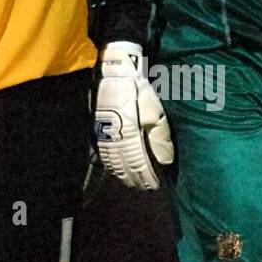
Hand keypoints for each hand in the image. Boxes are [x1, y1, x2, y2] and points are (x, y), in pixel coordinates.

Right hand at [93, 43, 173, 189]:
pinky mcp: (96, 131)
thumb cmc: (138, 90)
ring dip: (123, 176)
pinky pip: (102, 155)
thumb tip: (165, 161)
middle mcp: (112, 139)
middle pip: (124, 168)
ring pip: (111, 164)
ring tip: (133, 183)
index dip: (146, 178)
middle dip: (135, 180)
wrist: (115, 72)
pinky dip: (111, 167)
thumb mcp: (156, 111)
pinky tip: (117, 171)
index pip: (138, 165)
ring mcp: (101, 136)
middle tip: (146, 188)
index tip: (155, 186)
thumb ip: (161, 138)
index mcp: (128, 135)